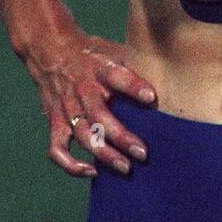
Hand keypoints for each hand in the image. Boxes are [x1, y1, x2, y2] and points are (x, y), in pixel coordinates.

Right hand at [23, 19, 157, 177]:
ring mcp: (67, 107)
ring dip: (103, 153)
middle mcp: (82, 89)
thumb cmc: (92, 53)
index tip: (152, 97)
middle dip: (121, 136)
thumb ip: (136, 63)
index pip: (116, 76)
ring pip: (82, 135)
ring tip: (125, 167)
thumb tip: (171, 75)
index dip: (133, 86)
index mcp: (99, 68)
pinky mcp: (55, 121)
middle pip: (99, 115)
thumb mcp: (113, 49)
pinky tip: (92, 171)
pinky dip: (71, 164)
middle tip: (143, 153)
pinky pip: (58, 148)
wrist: (50, 50)